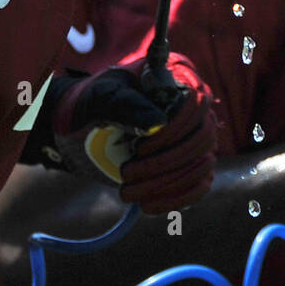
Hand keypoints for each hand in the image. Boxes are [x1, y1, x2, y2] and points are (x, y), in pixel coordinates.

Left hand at [20, 54, 216, 213]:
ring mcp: (194, 138)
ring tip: (126, 192)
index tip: (139, 147)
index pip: (196, 103)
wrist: (82, 127)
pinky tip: (147, 206)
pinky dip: (176, 198)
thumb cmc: (92, 103)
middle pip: (202, 138)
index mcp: (177, 79)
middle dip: (165, 162)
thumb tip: (158, 123)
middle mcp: (193, 108)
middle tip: (127, 174)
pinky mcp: (190, 165)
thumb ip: (126, 104)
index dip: (173, 130)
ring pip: (201, 164)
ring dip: (165, 184)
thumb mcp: (102, 98)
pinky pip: (200, 185)